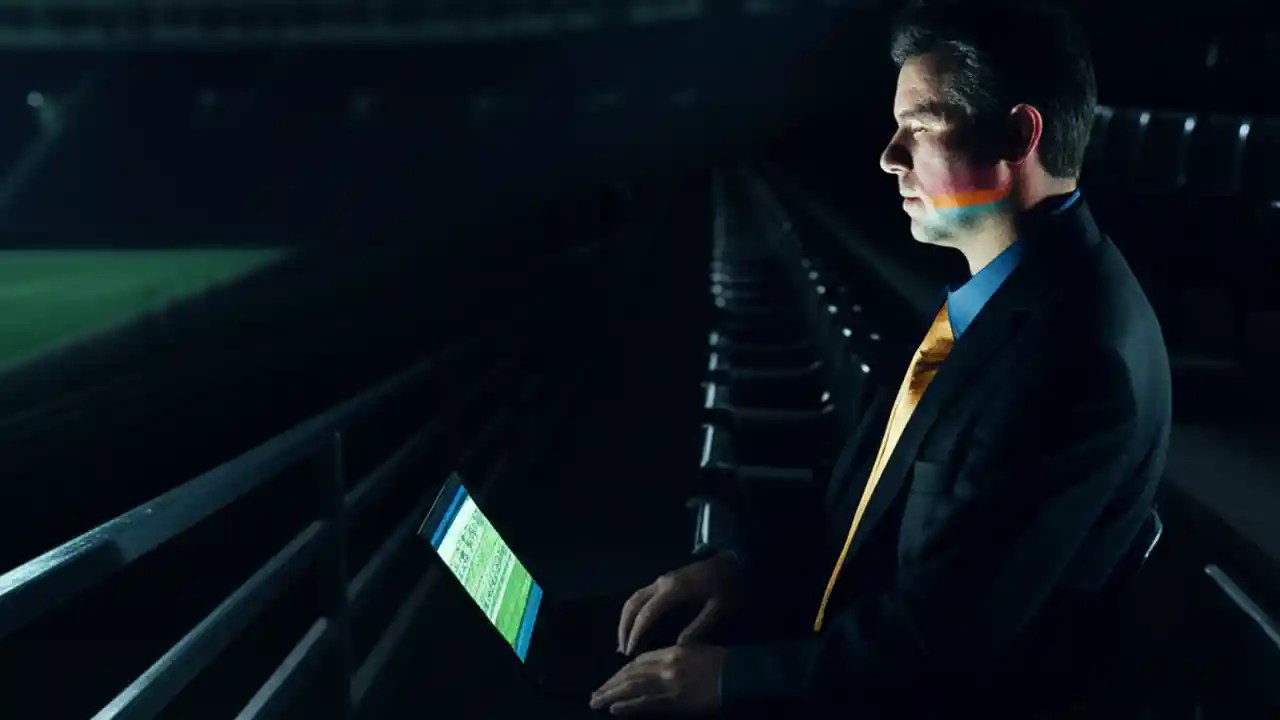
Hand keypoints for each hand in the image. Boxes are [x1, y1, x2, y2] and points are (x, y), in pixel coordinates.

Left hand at [590, 644, 728, 715]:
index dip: (621, 672)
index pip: (638, 662)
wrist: (741, 676)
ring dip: (611, 695)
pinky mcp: (675, 701)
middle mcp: (666, 665)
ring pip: (633, 688)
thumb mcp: (697, 651)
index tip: (610, 680)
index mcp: (672, 651)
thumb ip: (676, 656)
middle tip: (594, 694)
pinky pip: (647, 704)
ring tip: (595, 702)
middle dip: (610, 684)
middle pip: (630, 674)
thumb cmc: (723, 664)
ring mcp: (669, 684)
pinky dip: (629, 707)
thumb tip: (657, 665)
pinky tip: (614, 709)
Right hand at [617, 553, 742, 655]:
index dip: (637, 633)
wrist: (732, 562)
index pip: (648, 613)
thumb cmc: (727, 586)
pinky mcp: (665, 581)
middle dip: (625, 627)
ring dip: (627, 619)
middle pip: (634, 604)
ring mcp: (662, 580)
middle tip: (623, 650)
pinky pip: (642, 596)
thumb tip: (679, 644)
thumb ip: (700, 626)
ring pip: (635, 598)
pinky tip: (637, 627)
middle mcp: (662, 583)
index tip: (631, 652)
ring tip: (626, 642)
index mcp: (674, 589)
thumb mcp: (720, 608)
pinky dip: (635, 612)